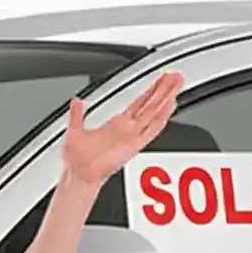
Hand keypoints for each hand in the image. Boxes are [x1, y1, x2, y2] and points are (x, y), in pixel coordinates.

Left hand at [62, 71, 183, 187]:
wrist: (78, 175)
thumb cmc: (77, 159)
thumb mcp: (75, 130)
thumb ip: (77, 114)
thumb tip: (77, 101)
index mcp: (116, 125)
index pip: (139, 103)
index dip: (150, 91)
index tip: (161, 80)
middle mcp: (127, 130)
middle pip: (151, 106)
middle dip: (164, 90)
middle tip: (176, 77)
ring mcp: (132, 137)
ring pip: (154, 114)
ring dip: (166, 99)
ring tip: (176, 85)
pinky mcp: (134, 146)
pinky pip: (151, 129)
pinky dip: (162, 117)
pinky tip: (169, 106)